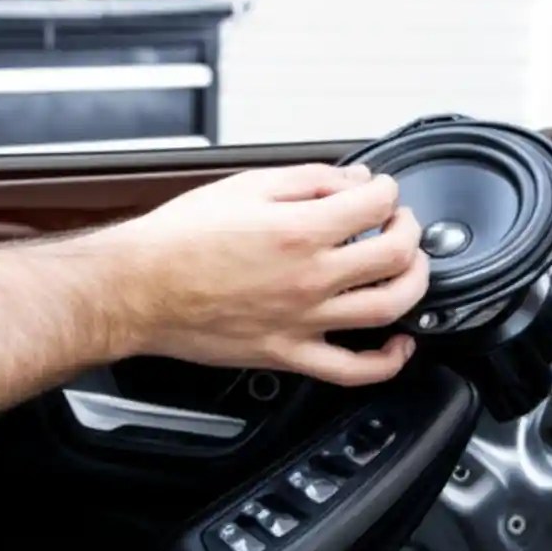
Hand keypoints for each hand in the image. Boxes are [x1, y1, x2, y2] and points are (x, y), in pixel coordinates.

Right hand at [94, 163, 428, 385]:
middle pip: (395, 256)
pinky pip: (352, 370)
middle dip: (409, 231)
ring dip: (413, 284)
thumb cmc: (179, 240)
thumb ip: (308, 180)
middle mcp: (310, 278)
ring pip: (388, 308)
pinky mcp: (289, 354)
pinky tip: (399, 345)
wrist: (138, 288)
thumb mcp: (245, 187)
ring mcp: (303, 321)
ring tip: (409, 269)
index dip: (388, 191)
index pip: (377, 205)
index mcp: (300, 231)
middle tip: (401, 224)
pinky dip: (387, 362)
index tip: (383, 191)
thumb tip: (352, 182)